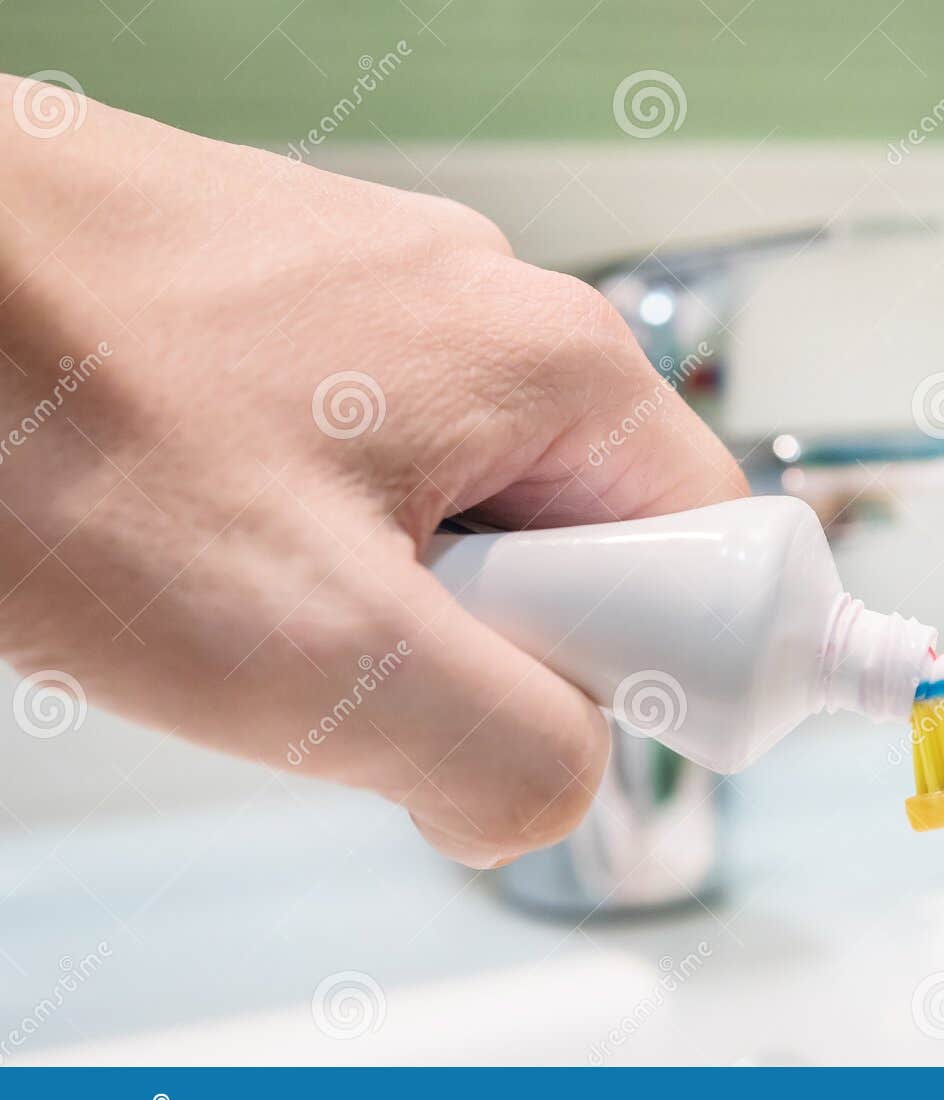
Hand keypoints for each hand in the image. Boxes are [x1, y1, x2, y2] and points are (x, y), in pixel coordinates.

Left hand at [0, 76, 745, 866]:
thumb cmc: (57, 416)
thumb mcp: (319, 655)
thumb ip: (506, 753)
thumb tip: (554, 787)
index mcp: (558, 364)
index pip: (715, 557)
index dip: (645, 667)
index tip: (522, 708)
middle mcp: (490, 312)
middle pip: (584, 542)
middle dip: (479, 637)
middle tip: (339, 648)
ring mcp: (385, 305)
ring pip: (458, 519)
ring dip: (373, 596)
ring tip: (239, 580)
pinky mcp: (295, 318)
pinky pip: (362, 473)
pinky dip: (297, 535)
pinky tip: (196, 533)